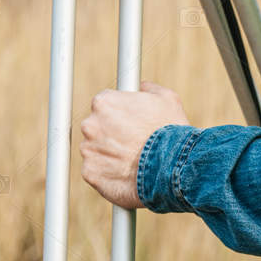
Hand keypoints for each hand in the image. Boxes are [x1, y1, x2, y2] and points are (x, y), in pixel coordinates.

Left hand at [80, 82, 190, 209]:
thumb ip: (149, 89)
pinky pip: (96, 171)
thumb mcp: (167, 99)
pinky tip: (127, 173)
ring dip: (110, 154)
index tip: (130, 122)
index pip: (105, 105)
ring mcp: (88, 150)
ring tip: (134, 160)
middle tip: (133, 142)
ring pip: (96, 150)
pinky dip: (108, 174)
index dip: (119, 114)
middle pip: (97, 128)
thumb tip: (143, 87)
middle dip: (112, 134)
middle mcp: (90, 125)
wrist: (171, 167)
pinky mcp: (90, 172)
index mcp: (104, 102)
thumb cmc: (170, 131)